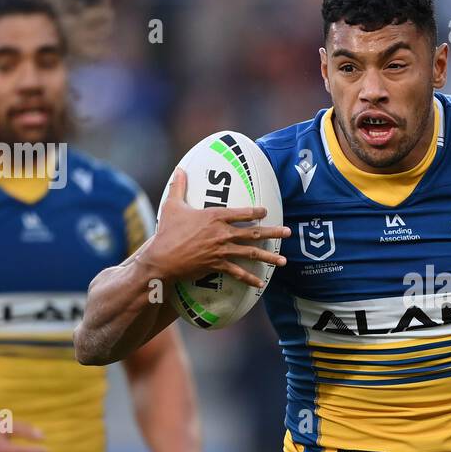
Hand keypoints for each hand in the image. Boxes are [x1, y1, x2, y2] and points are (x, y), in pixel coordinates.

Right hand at [144, 168, 289, 286]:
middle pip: (253, 232)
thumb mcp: (172, 205)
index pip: (241, 212)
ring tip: (283, 261)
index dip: (255, 211)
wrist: (162, 258)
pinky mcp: (217, 265)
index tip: (265, 211)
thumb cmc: (167, 231)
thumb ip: (179, 186)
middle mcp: (222, 233)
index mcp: (214, 216)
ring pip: (250, 253)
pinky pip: (237, 272)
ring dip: (269, 257)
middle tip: (288, 232)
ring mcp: (221, 250)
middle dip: (273, 232)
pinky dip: (249, 278)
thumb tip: (180, 168)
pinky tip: (261, 283)